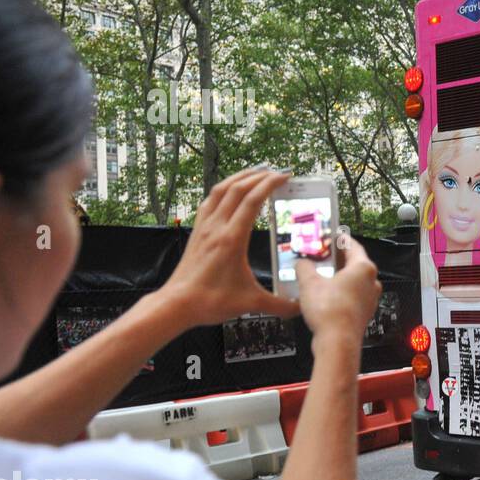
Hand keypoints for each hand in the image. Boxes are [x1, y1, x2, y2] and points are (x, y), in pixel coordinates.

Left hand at [162, 168, 298, 325]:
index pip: (252, 200)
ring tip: (256, 172)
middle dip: (258, 175)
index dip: (270, 184)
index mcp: (232, 238)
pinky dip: (223, 190)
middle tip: (277, 172)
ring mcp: (204, 227)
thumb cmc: (211, 301)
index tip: (285, 177)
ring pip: (220, 190)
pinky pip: (209, 201)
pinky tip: (230, 191)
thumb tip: (302, 307)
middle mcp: (217, 227)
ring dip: (239, 177)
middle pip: (237, 189)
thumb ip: (280, 305)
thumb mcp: (251, 303)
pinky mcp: (197, 231)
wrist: (177, 304)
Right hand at [296, 238, 381, 346]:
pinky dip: (339, 292)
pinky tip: (323, 295)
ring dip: (336, 277)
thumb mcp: (309, 282)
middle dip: (336, 259)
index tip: (331, 236)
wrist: (337, 341)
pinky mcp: (363, 313)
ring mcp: (369, 299)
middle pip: (353, 264)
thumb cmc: (330, 311)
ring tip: (318, 275)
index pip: (353, 246)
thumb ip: (305, 267)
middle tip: (321, 255)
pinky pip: (351, 296)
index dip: (340, 239)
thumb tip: (302, 263)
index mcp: (363, 268)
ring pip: (352, 281)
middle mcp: (371, 282)